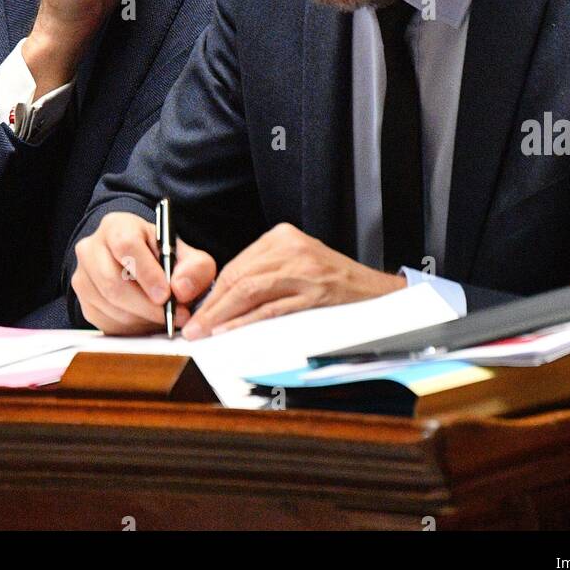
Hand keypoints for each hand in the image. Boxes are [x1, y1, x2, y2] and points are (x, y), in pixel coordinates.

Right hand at [72, 213, 216, 334]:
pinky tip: (147, 321)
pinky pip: (105, 322)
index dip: (147, 273)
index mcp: (117, 226)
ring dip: (141, 319)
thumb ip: (194, 268)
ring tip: (164, 318)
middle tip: (172, 316)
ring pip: (109, 305)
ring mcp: (83, 276)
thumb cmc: (163, 258)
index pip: (126, 245)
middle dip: (146, 305)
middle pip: (112, 282)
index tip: (166, 295)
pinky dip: (130, 328)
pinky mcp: (84, 302)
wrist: (142, 266)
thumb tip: (181, 289)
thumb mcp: (186, 255)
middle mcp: (92, 248)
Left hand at [182, 224, 404, 338]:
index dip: (212, 292)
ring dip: (222, 316)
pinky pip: (273, 308)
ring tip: (205, 333)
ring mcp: (304, 270)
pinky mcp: (315, 293)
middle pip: (239, 276)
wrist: (376, 293)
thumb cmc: (333, 283)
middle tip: (193, 327)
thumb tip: (222, 301)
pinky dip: (248, 321)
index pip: (236, 265)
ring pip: (250, 290)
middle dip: (211, 305)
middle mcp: (291, 248)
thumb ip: (264, 275)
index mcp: (282, 237)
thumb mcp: (296, 264)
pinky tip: (232, 331)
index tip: (196, 311)